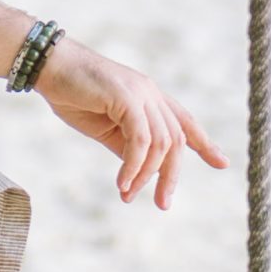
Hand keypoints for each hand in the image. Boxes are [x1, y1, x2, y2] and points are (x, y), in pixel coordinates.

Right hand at [36, 37, 227, 208]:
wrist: (49, 67)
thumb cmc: (73, 94)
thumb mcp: (105, 127)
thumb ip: (127, 145)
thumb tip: (141, 172)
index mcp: (150, 98)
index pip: (185, 122)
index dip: (204, 144)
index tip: (222, 163)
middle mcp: (152, 94)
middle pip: (176, 140)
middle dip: (171, 176)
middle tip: (163, 204)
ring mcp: (142, 93)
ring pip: (160, 143)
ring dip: (147, 175)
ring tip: (128, 195)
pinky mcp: (127, 98)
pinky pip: (140, 140)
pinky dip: (134, 166)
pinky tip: (123, 183)